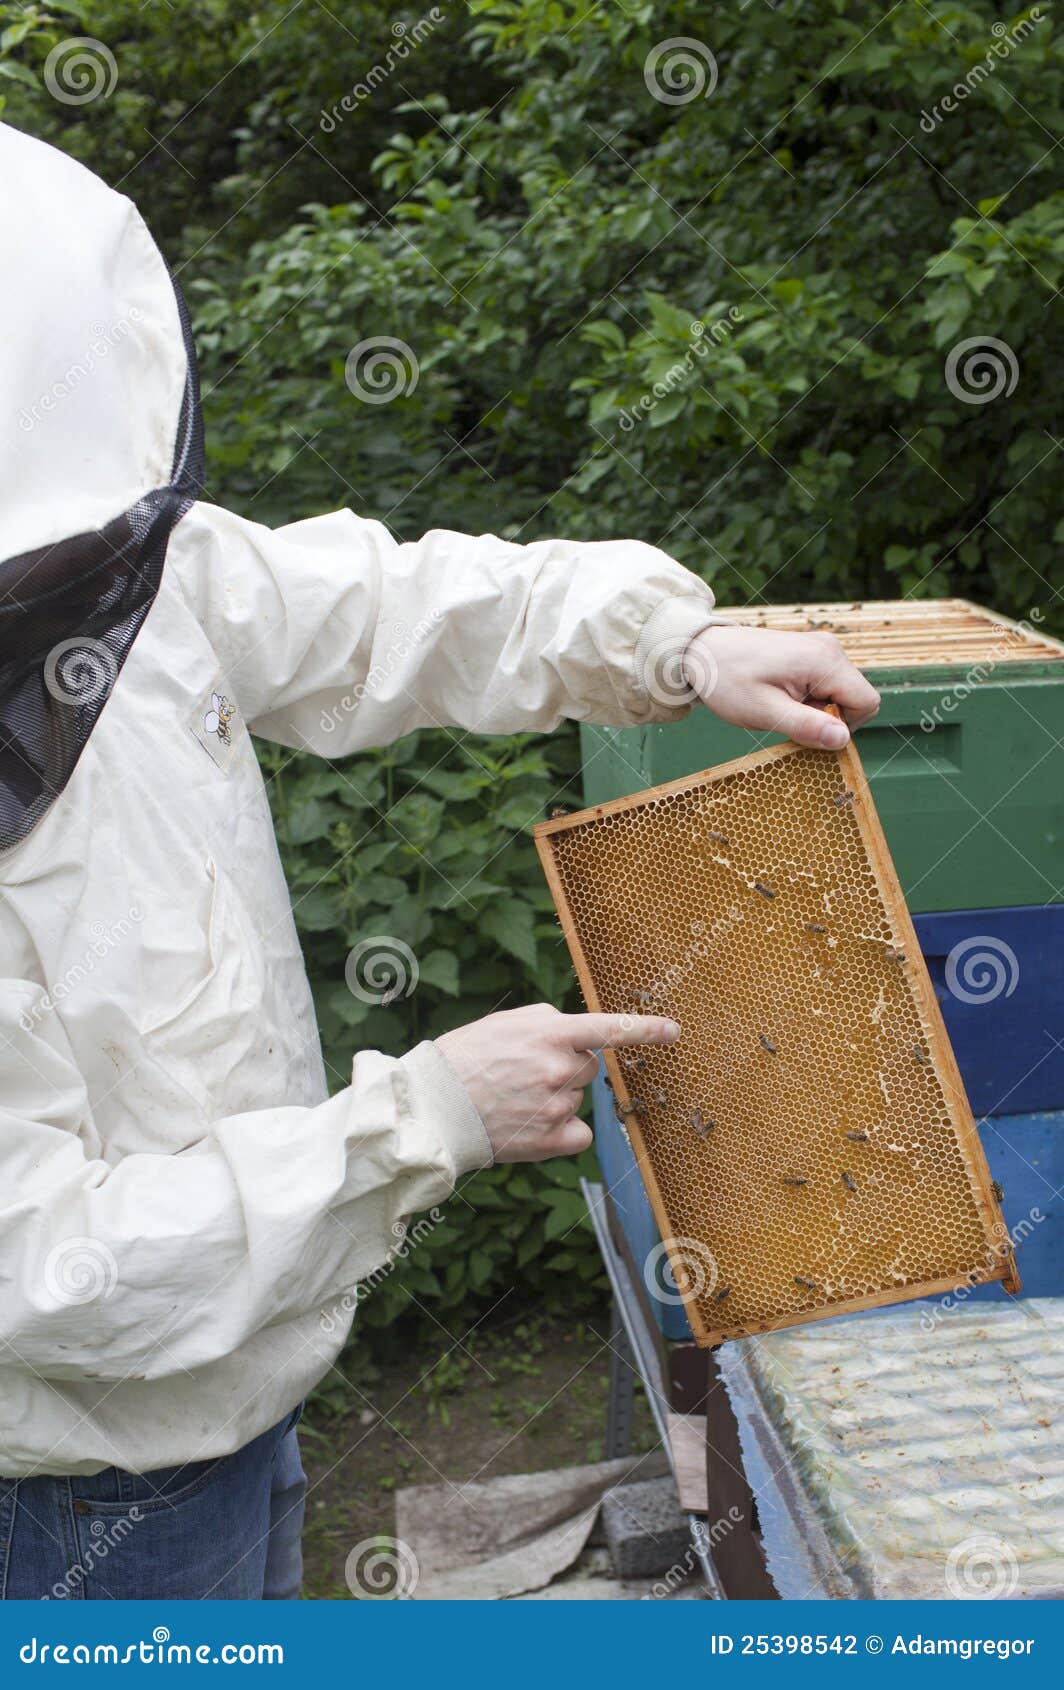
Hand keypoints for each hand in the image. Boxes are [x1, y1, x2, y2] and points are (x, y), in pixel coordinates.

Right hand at [435, 1004, 679, 1163]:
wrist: (434, 1106)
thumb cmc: (465, 1058)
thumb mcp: (506, 1022)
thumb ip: (548, 1023)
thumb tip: (580, 1037)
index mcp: (549, 1033)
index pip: (608, 1029)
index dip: (644, 1031)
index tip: (674, 1032)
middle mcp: (559, 1069)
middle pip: (589, 1069)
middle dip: (566, 1069)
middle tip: (525, 1073)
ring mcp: (556, 1106)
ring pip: (578, 1099)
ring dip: (557, 1098)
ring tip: (515, 1099)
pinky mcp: (550, 1141)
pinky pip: (580, 1134)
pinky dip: (563, 1132)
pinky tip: (531, 1126)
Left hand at [682, 624, 879, 748]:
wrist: (701, 651)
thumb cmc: (728, 680)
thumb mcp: (765, 711)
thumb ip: (807, 726)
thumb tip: (843, 741)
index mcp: (825, 660)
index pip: (867, 703)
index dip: (843, 726)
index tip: (806, 727)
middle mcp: (831, 649)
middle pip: (856, 699)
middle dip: (827, 718)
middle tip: (786, 716)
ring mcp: (822, 649)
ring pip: (841, 694)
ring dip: (816, 710)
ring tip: (779, 704)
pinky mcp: (812, 653)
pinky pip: (827, 685)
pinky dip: (809, 699)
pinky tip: (780, 696)